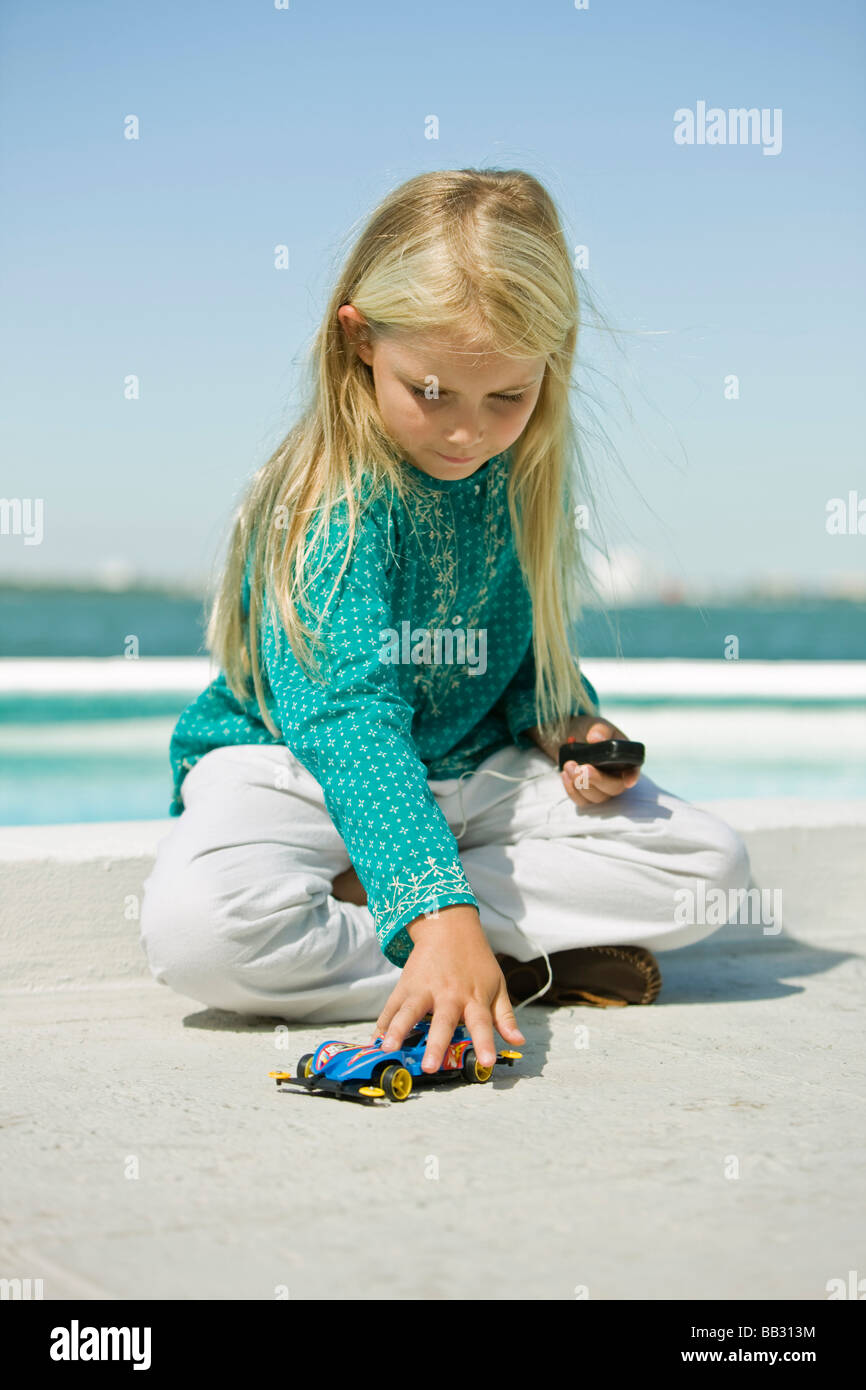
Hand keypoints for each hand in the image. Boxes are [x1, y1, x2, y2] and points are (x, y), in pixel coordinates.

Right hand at [370, 905, 525, 1071]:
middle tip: (428, 1067)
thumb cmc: (476, 960)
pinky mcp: (406, 986)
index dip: (485, 1043)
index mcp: (473, 998)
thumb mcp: (497, 985)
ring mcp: (424, 990)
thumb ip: (505, 1016)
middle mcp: (448, 995)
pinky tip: (375, 1040)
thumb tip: (518, 1042)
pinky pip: (392, 1007)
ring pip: (409, 1012)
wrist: (449, 926)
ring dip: (399, 1030)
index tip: (486, 1062)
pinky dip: (383, 1024)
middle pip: (442, 1022)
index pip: (482, 1023)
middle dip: (435, 1045)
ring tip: (389, 1049)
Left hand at [528, 715, 641, 806]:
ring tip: (568, 765)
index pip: (634, 771)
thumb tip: (596, 738)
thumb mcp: (598, 725)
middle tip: (581, 768)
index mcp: (625, 760)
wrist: (573, 738)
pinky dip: (572, 790)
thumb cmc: (591, 732)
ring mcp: (602, 789)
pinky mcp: (586, 795)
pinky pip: (582, 801)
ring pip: (597, 797)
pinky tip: (565, 774)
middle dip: (597, 780)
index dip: (632, 777)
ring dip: (581, 784)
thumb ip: (600, 729)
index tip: (627, 780)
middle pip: (613, 788)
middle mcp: (617, 777)